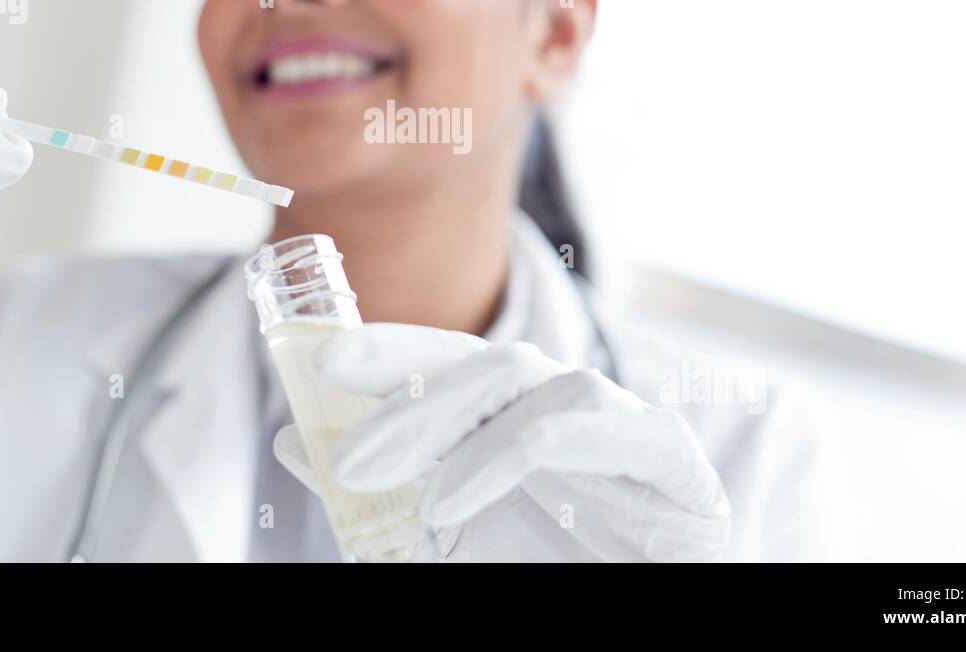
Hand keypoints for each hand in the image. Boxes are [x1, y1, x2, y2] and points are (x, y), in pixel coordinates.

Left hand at [273, 323, 730, 561]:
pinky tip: (462, 495)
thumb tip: (293, 441)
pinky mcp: (672, 457)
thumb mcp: (443, 543)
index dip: (392, 352)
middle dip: (412, 394)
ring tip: (423, 503)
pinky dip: (526, 446)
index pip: (453, 362)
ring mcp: (621, 424)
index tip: (322, 364)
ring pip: (539, 378)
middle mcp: (565, 407)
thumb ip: (375, 496)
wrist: (644, 615)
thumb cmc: (550, 574)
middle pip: (490, 361)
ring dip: (465, 431)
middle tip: (347, 458)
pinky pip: (609, 421)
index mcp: (516, 416)